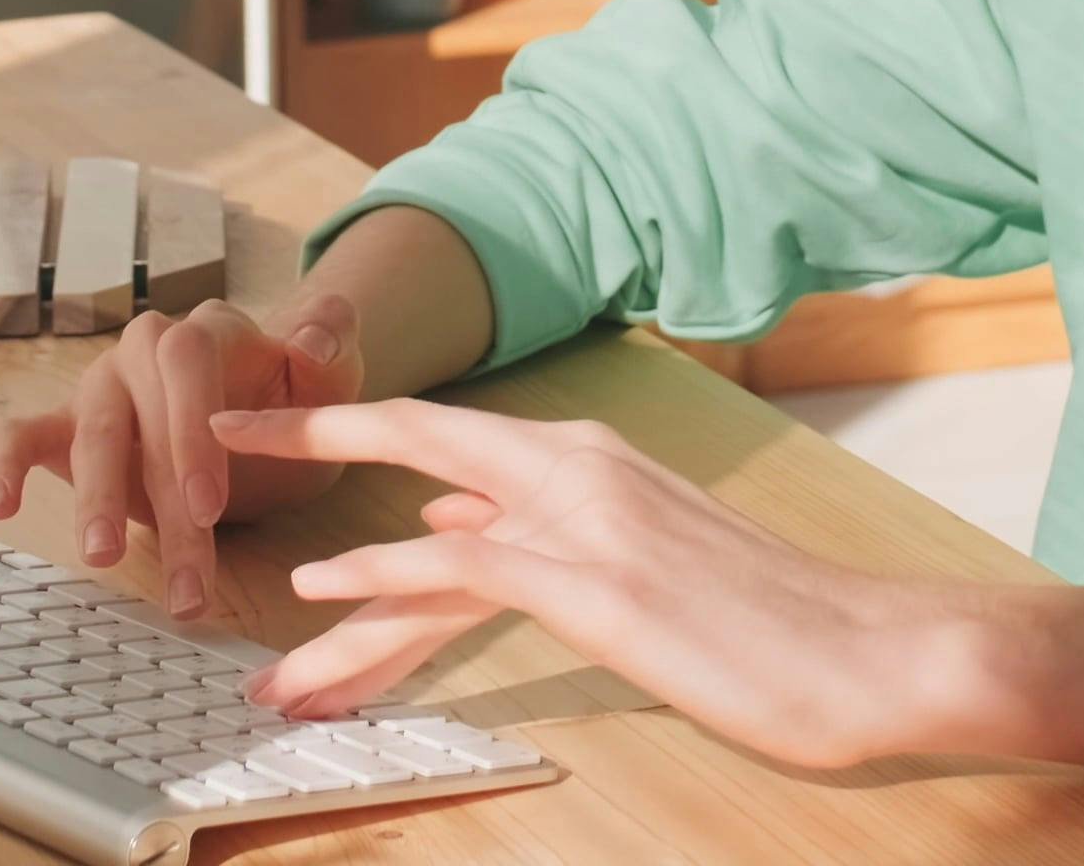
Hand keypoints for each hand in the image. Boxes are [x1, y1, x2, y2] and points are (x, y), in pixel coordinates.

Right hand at [0, 292, 363, 619]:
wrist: (265, 416)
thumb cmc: (296, 400)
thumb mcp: (331, 380)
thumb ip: (330, 346)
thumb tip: (310, 341)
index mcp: (206, 331)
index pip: (189, 363)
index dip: (191, 430)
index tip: (210, 505)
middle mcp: (143, 350)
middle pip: (137, 410)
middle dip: (155, 490)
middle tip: (180, 566)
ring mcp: (102, 387)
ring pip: (87, 433)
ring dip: (92, 497)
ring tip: (103, 556)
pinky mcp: (67, 426)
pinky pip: (22, 434)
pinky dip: (4, 464)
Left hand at [212, 398, 975, 769]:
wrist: (873, 650)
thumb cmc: (772, 621)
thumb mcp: (647, 560)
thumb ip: (544, 533)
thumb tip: (452, 514)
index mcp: (590, 459)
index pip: (445, 438)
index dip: (348, 430)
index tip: (270, 435)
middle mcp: (579, 467)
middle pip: (413, 438)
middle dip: (305, 434)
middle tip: (211, 441)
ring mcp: (587, 518)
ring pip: (424, 526)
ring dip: (335, 598)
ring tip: (263, 653)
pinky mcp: (597, 579)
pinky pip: (465, 568)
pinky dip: (386, 578)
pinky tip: (329, 596)